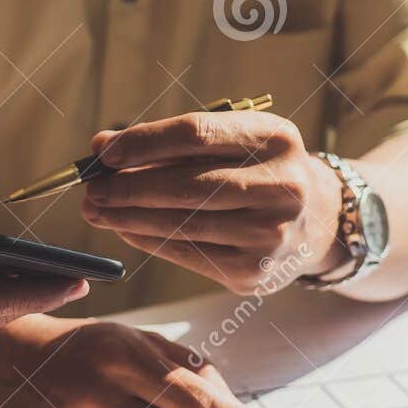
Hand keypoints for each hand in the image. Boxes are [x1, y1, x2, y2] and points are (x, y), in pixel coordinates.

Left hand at [80, 112, 344, 294]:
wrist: (316, 221)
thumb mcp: (233, 140)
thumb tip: (101, 147)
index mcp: (275, 139)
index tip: (103, 151)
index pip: (196, 134)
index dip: (143, 143)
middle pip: (186, 185)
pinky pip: (188, 254)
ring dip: (130, 217)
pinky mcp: (254, 272)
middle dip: (128, 187)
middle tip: (91, 187)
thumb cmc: (259, 170)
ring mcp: (270, 234)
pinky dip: (150, 240)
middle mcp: (281, 186)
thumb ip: (172, 141)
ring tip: (97, 210)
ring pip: (183, 224)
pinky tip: (126, 228)